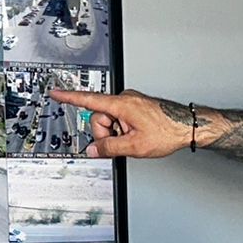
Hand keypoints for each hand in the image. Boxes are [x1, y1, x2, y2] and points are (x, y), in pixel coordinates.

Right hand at [48, 88, 190, 158]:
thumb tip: (93, 149)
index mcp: (121, 104)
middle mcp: (124, 100)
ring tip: (135, 138)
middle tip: (124, 141)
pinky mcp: (134, 109)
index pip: (89, 100)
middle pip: (99, 118)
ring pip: (110, 122)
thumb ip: (109, 148)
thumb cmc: (168, 130)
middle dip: (107, 133)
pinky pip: (119, 121)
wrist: (186, 126)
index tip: (56, 93)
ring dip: (117, 134)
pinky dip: (123, 131)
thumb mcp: (135, 146)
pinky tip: (137, 135)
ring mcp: (130, 104)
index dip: (69, 98)